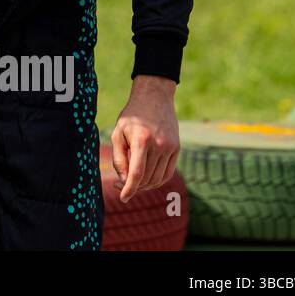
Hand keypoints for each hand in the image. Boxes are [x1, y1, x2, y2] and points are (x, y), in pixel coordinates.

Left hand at [109, 75, 179, 203]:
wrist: (154, 97)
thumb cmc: (132, 116)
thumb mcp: (118, 133)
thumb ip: (119, 158)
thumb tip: (123, 181)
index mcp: (142, 140)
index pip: (137, 173)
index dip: (129, 188)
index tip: (123, 198)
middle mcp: (159, 145)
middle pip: (147, 178)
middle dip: (133, 186)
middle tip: (120, 186)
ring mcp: (170, 148)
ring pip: (158, 178)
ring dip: (145, 185)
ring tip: (132, 182)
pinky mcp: (177, 149)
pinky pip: (168, 172)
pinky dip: (157, 180)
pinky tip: (146, 179)